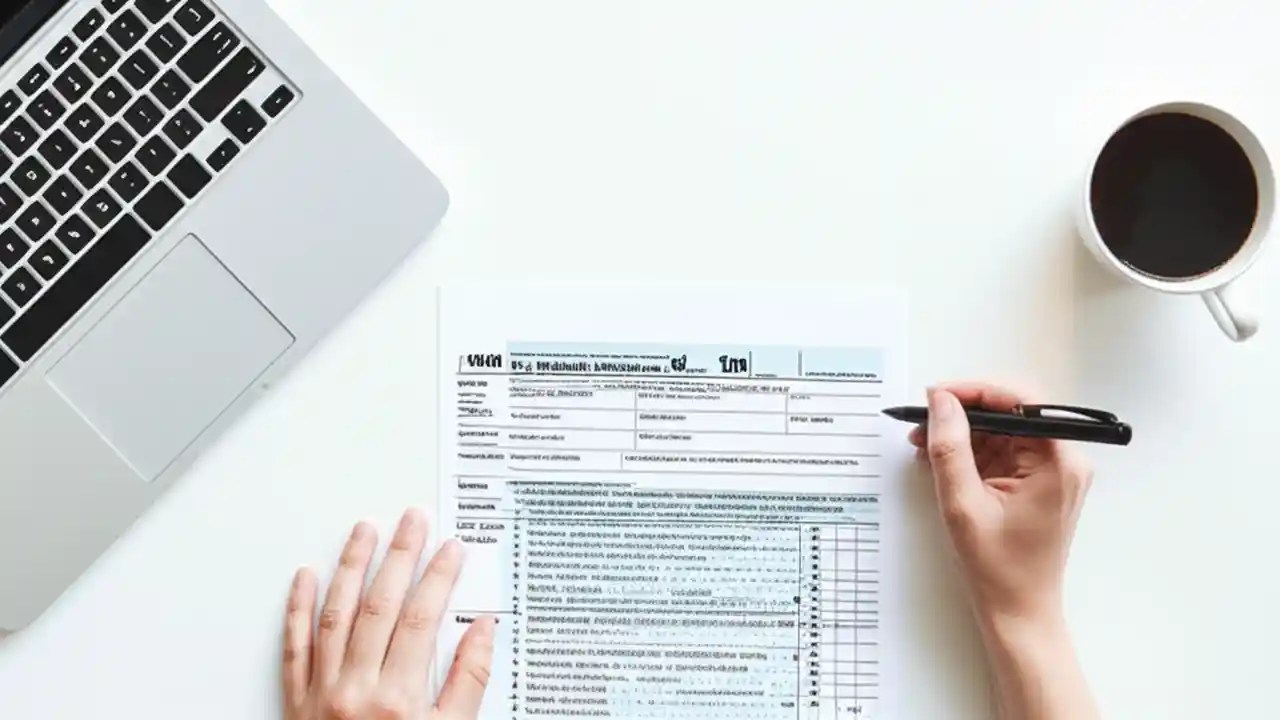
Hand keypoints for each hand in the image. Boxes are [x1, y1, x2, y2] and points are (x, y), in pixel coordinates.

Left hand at [283, 509, 493, 719]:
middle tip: (412, 522)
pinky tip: (306, 578)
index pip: (421, 619)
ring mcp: (322, 692)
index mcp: (399, 699)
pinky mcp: (297, 702)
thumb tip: (482, 632)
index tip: (450, 551)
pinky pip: (295, 647)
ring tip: (364, 532)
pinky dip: (298, 608)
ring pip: (336, 615)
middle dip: (400, 556)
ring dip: (351, 567)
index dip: (438, 577)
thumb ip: (468, 683)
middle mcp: (356, 689)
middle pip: (380, 606)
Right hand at [909, 383, 1092, 626]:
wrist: (1018, 613)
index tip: (936, 396)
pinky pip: (1003, 452)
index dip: (975, 391)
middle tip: (922, 421)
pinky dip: (972, 452)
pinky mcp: (1040, 483)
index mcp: (1059, 461)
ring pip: (1003, 431)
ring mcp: (1053, 471)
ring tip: (924, 444)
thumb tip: (940, 401)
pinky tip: (942, 461)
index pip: (1020, 400)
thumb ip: (950, 447)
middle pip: (1011, 412)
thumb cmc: (997, 568)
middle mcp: (1064, 460)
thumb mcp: (963, 503)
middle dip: (964, 413)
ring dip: (963, 433)